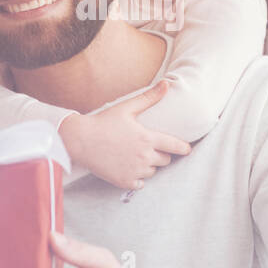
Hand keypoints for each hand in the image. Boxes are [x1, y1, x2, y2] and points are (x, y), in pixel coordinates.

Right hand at [59, 80, 191, 189]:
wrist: (80, 140)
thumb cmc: (103, 122)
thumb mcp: (127, 108)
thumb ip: (149, 98)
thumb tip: (167, 84)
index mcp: (147, 138)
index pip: (175, 146)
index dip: (184, 148)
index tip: (187, 149)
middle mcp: (144, 157)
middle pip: (165, 160)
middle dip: (161, 154)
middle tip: (148, 147)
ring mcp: (134, 171)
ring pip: (152, 172)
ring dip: (148, 166)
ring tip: (135, 156)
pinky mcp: (124, 181)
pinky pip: (140, 183)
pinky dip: (137, 177)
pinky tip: (128, 168)